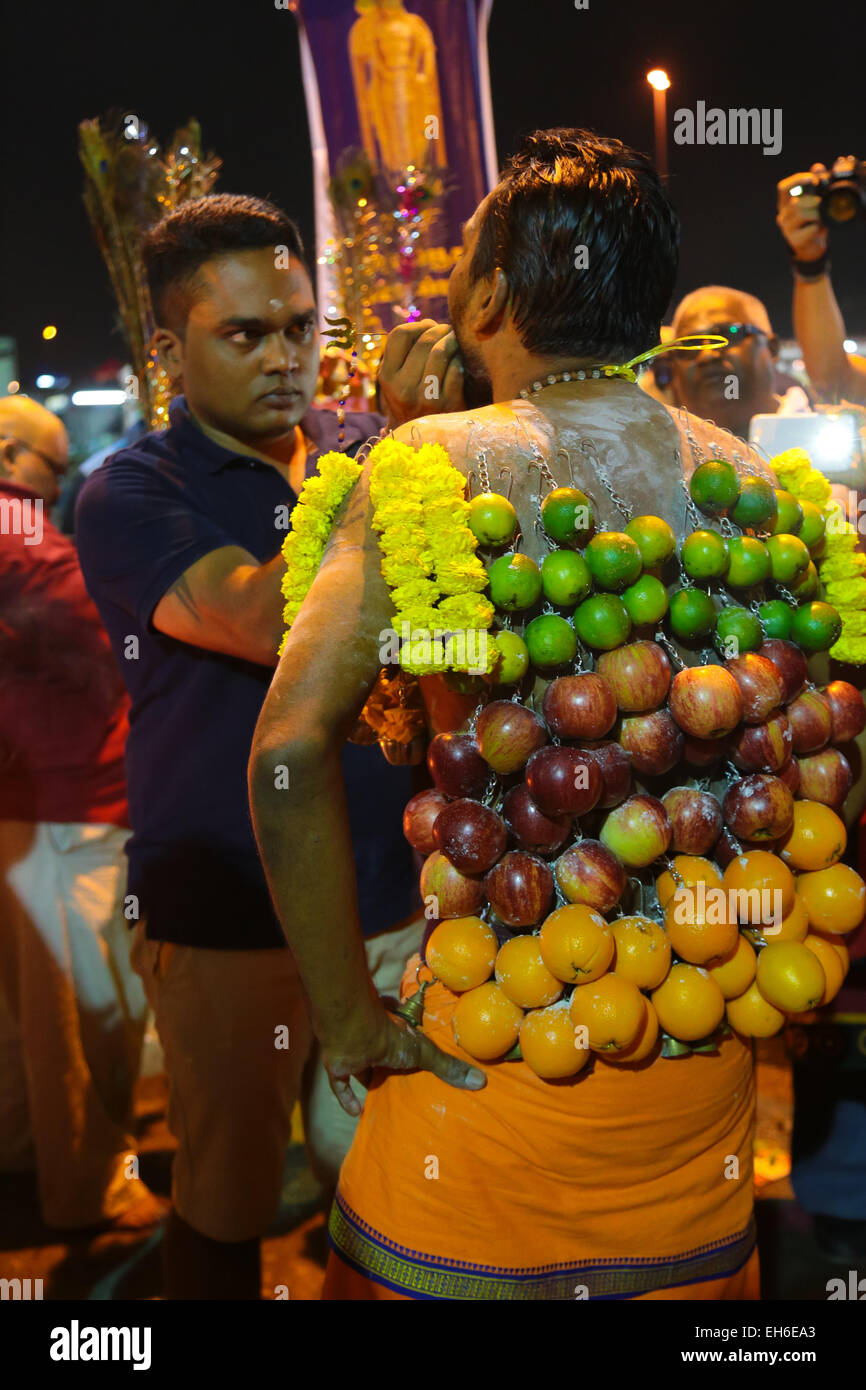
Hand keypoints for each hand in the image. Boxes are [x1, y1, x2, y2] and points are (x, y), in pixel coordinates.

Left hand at [321, 1004, 486, 1117]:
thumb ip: (447, 1066)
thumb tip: (480, 1081)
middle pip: (381, 1054)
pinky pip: (340, 1084)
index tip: (415, 1058)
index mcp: (394, 1032)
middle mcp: (373, 1041)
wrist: (353, 1032)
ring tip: (380, 1094)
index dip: (407, 1046)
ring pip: (361, 1066)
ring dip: (368, 1077)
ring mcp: (354, 1052)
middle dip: (387, 1064)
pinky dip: (346, 1098)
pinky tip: (355, 1113)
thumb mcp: (423, 1052)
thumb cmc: (390, 1035)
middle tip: (399, 1082)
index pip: (402, 1037)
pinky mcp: (338, 1065)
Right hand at [378, 319, 465, 427]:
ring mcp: (425, 398)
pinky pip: (456, 369)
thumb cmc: (414, 402)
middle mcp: (402, 388)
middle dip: (440, 330)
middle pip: (424, 341)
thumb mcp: (398, 381)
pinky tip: (462, 362)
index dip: (417, 325)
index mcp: (387, 378)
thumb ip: (406, 353)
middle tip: (449, 331)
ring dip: (452, 340)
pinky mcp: (447, 405)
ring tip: (457, 340)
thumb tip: (429, 323)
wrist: (423, 441)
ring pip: (440, 352)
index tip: (428, 327)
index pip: (399, 334)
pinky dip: (460, 361)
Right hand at [777, 165, 829, 261]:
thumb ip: (816, 184)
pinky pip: (809, 229)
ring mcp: (786, 229)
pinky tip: (818, 228)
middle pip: (795, 202)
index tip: (812, 178)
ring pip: (801, 214)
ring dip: (816, 213)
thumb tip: (817, 166)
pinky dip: (817, 227)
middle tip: (822, 201)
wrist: (811, 247)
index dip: (797, 181)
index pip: (783, 188)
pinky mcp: (794, 240)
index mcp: (785, 203)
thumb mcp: (815, 201)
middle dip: (812, 199)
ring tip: (821, 215)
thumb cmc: (812, 221)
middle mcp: (782, 215)